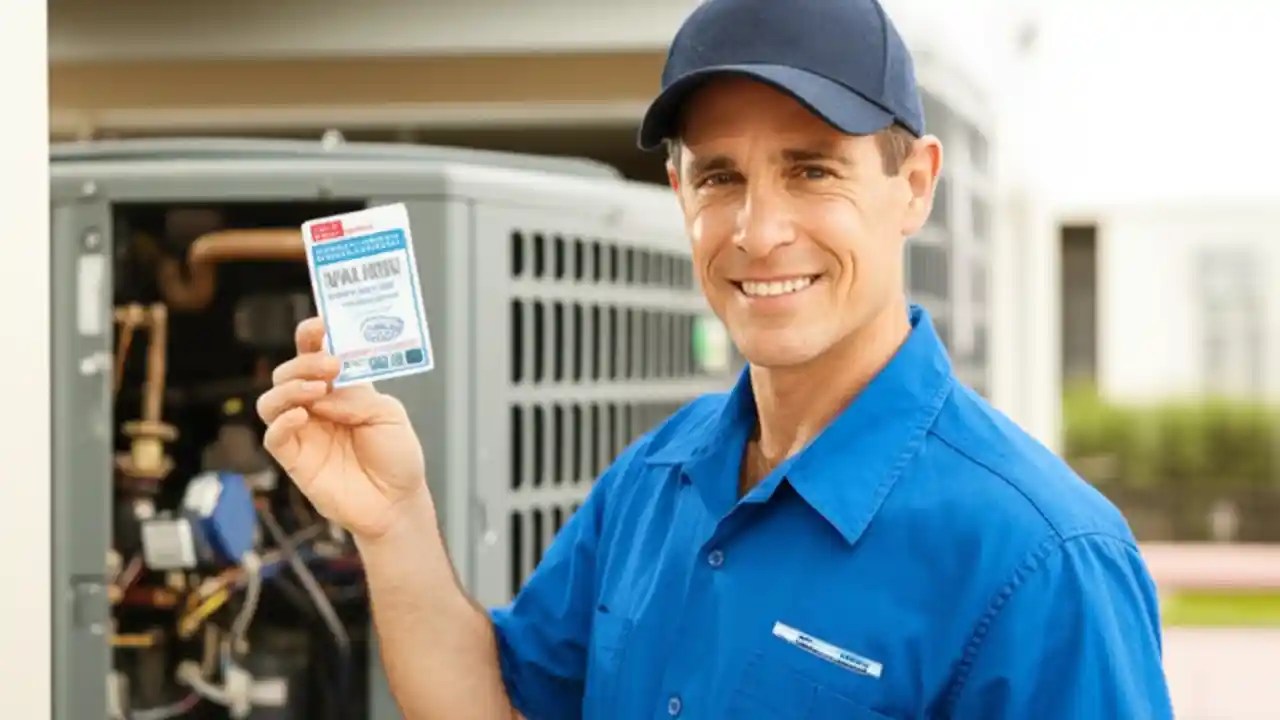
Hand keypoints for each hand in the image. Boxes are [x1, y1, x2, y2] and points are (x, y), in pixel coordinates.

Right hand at [257, 317, 429, 540]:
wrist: (397, 502)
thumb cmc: (397, 456)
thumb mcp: (388, 415)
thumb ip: (357, 398)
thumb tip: (326, 392)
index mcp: (341, 389)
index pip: (315, 354)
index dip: (311, 336)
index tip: (319, 325)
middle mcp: (317, 406)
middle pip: (288, 372)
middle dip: (304, 362)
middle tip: (330, 365)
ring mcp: (303, 432)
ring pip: (271, 400)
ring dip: (289, 388)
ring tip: (317, 391)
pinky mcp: (294, 460)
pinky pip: (273, 436)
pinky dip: (282, 421)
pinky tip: (302, 416)